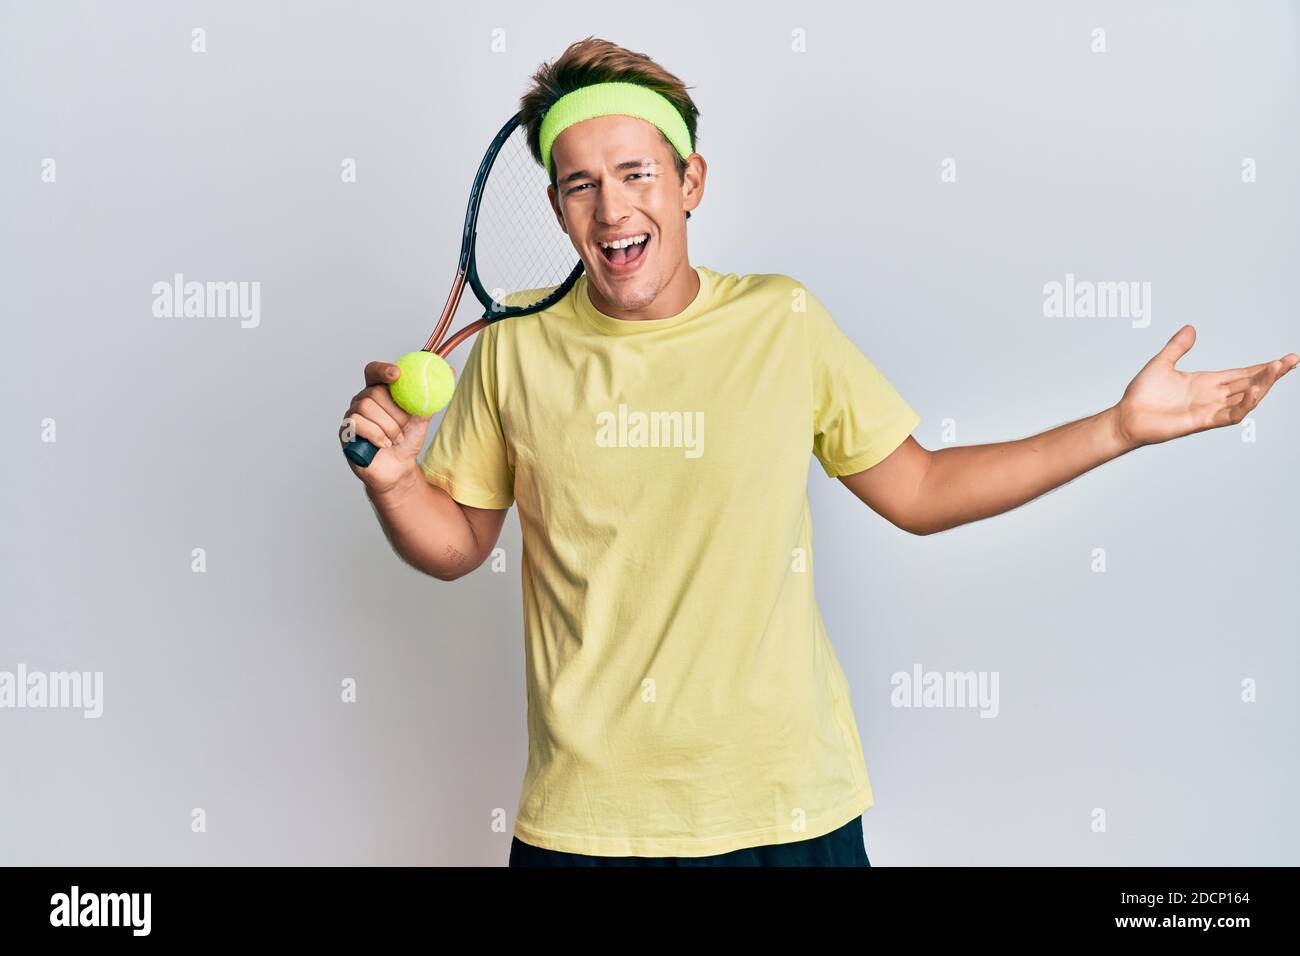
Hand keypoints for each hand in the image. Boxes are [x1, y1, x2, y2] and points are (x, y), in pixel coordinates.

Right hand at [340, 360, 453, 492]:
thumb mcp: (422, 416)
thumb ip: (431, 395)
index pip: (374, 371)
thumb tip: (450, 370)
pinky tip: (384, 444)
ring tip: (396, 439)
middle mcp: (362, 400)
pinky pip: (357, 424)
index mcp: (379, 391)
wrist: (399, 467)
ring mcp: (351, 415)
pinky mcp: (346, 432)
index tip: (397, 374)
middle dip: (395, 413)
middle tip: (404, 427)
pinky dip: (376, 435)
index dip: (383, 369)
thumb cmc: (407, 440)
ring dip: (388, 427)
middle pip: (374, 392)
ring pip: (366, 408)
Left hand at [1113, 325, 1297, 447]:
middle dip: (1272, 373)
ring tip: (1277, 369)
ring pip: (1245, 399)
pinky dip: (1242, 405)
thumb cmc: (1142, 395)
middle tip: (1293, 359)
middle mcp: (1212, 396)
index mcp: (1207, 382)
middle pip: (1251, 383)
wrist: (1126, 417)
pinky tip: (1253, 392)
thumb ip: (1177, 347)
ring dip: (1263, 385)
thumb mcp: (1161, 363)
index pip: (1243, 373)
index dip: (1264, 367)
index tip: (1285, 358)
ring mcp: (1208, 409)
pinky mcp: (1200, 421)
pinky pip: (1228, 415)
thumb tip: (1191, 328)